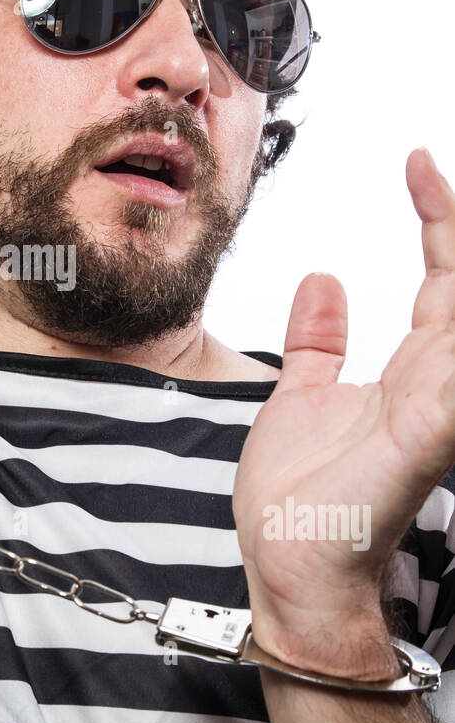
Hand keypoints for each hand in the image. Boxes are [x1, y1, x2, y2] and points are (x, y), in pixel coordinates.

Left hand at [232, 148, 454, 677]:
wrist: (285, 560)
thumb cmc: (297, 495)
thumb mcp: (300, 393)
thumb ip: (319, 341)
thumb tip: (322, 279)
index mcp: (413, 372)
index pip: (446, 276)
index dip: (439, 218)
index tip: (417, 162)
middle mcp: (437, 382)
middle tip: (430, 167)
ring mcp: (438, 407)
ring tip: (448, 197)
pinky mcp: (426, 434)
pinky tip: (452, 275)